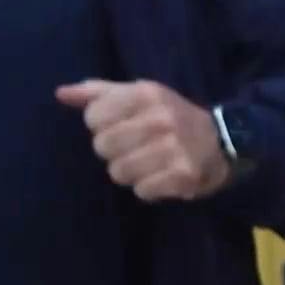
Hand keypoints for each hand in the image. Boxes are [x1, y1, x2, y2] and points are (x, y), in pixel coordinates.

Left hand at [56, 78, 232, 201]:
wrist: (224, 140)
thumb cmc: (170, 117)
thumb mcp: (139, 96)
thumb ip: (98, 94)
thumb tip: (60, 94)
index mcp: (146, 93)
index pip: (93, 116)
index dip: (102, 126)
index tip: (122, 126)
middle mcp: (160, 118)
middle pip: (103, 147)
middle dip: (115, 152)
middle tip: (136, 148)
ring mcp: (174, 147)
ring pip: (119, 172)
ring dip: (131, 173)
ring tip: (150, 164)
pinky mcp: (183, 175)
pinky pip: (142, 191)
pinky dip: (149, 188)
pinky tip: (162, 177)